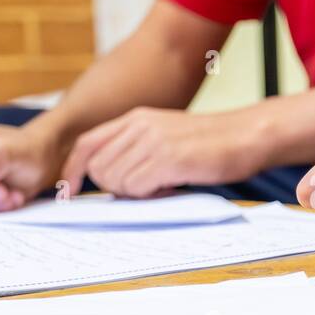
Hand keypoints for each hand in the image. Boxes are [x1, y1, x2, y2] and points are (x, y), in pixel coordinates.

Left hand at [60, 106, 262, 197]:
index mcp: (135, 119)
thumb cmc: (210, 142)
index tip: (69, 192)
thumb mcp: (164, 134)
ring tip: (160, 186)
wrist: (245, 136)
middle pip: (98, 168)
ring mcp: (152, 141)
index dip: (73, 171)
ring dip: (133, 193)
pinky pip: (137, 187)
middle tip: (141, 190)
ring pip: (115, 180)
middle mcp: (139, 126)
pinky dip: (149, 195)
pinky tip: (169, 186)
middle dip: (112, 188)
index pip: (86, 144)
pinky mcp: (167, 158)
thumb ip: (136, 148)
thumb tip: (111, 180)